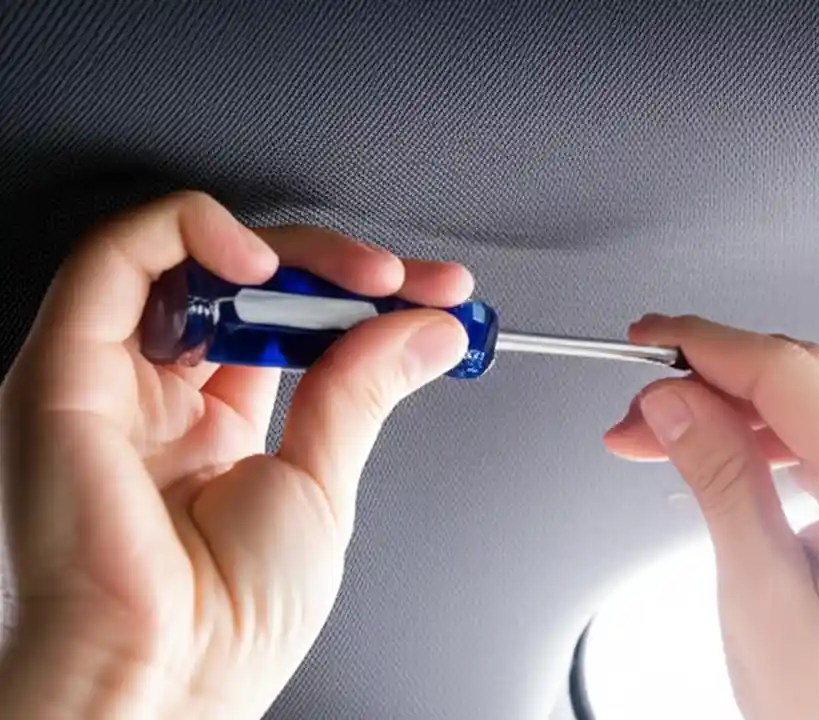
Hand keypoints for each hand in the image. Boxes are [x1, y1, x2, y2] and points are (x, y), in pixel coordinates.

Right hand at [0, 192, 471, 717]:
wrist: (166, 685)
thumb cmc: (227, 620)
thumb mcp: (321, 486)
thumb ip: (360, 391)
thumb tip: (422, 331)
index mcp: (213, 425)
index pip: (287, 322)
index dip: (365, 299)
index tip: (437, 297)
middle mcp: (157, 394)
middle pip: (246, 285)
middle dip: (340, 268)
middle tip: (410, 281)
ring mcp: (111, 379)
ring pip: (191, 257)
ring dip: (288, 251)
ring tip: (364, 279)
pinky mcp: (65, 371)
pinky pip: (113, 260)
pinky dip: (191, 233)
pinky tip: (266, 261)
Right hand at [604, 316, 818, 719]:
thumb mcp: (760, 594)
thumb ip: (719, 480)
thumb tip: (676, 402)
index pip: (788, 374)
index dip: (707, 346)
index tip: (646, 341)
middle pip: (805, 384)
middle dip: (713, 378)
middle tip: (638, 405)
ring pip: (817, 415)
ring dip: (736, 412)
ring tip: (663, 438)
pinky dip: (771, 445)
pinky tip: (725, 459)